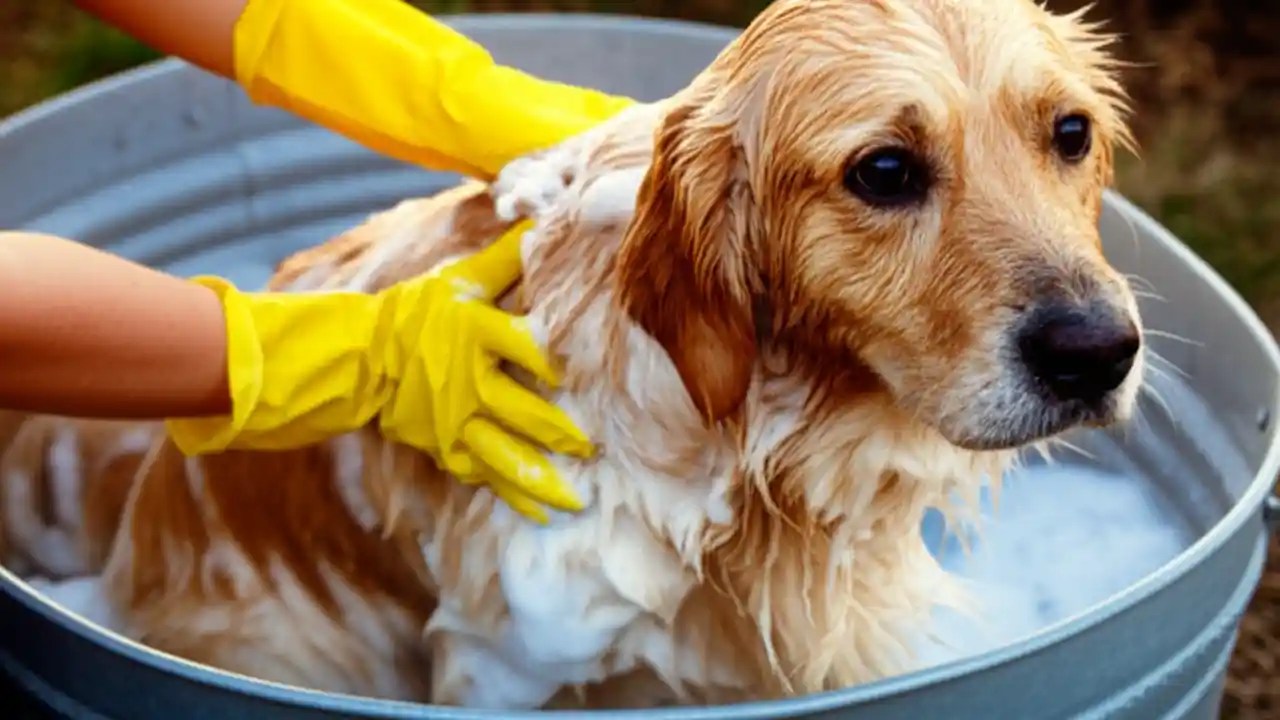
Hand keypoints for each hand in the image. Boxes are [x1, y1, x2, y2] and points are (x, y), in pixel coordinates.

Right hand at [378, 221, 592, 521]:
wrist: (361, 358)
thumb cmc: (418, 312)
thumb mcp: (459, 280)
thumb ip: (505, 259)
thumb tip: (540, 220)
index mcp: (476, 333)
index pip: (520, 347)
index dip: (548, 361)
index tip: (572, 376)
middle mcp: (468, 381)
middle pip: (518, 410)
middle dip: (556, 433)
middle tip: (592, 450)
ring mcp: (455, 420)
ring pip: (503, 454)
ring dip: (539, 479)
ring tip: (575, 500)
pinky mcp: (446, 446)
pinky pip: (484, 475)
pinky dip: (512, 495)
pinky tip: (542, 512)